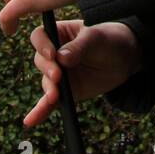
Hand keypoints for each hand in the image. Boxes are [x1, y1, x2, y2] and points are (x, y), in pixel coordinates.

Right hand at [24, 20, 141, 127]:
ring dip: (49, 89)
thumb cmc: (107, 40)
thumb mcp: (95, 38)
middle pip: (40, 60)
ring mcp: (58, 73)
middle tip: (58, 76)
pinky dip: (40, 110)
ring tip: (55, 96)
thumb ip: (78, 47)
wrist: (123, 60)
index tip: (52, 54)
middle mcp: (54, 53)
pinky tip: (31, 120)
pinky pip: (49, 101)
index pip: (40, 36)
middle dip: (47, 69)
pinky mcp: (65, 91)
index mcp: (59, 33)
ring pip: (46, 81)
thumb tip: (61, 58)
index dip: (42, 44)